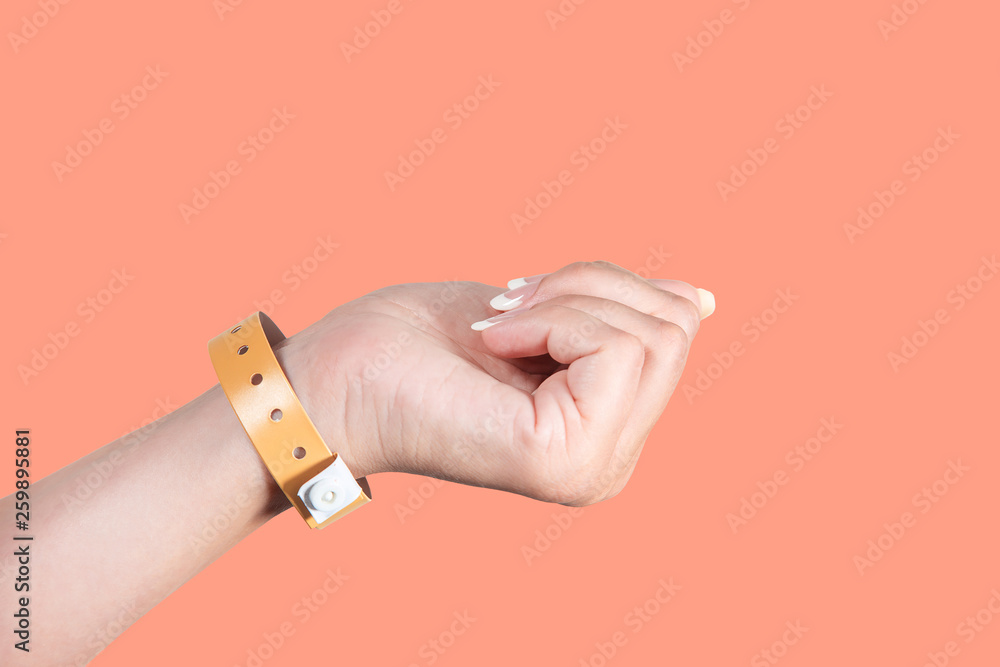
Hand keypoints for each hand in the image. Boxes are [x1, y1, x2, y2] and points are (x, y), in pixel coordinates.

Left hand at [279, 261, 713, 505]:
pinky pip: (612, 348)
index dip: (604, 286)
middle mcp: (608, 463)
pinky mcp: (562, 458)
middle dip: (589, 285)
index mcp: (606, 433)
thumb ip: (623, 317)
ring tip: (499, 324)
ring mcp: (590, 468)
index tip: (525, 298)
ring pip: (650, 334)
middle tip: (509, 304)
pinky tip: (495, 341)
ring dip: (563, 299)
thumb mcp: (545, 311)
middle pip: (673, 328)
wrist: (338, 377)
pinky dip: (548, 318)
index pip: (674, 329)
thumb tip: (702, 300)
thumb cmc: (425, 343)